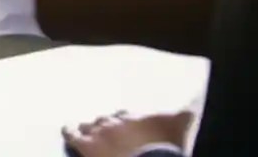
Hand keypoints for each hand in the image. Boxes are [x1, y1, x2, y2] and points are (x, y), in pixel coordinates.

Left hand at [62, 109, 193, 156]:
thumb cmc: (168, 146)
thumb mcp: (179, 126)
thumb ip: (182, 118)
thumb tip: (191, 111)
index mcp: (137, 119)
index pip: (125, 116)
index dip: (123, 121)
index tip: (124, 125)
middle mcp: (117, 122)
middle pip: (106, 120)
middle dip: (105, 126)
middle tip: (104, 133)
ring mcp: (100, 132)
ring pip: (88, 125)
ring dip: (87, 129)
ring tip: (81, 130)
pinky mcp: (88, 145)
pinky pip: (72, 135)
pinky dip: (70, 133)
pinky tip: (67, 130)